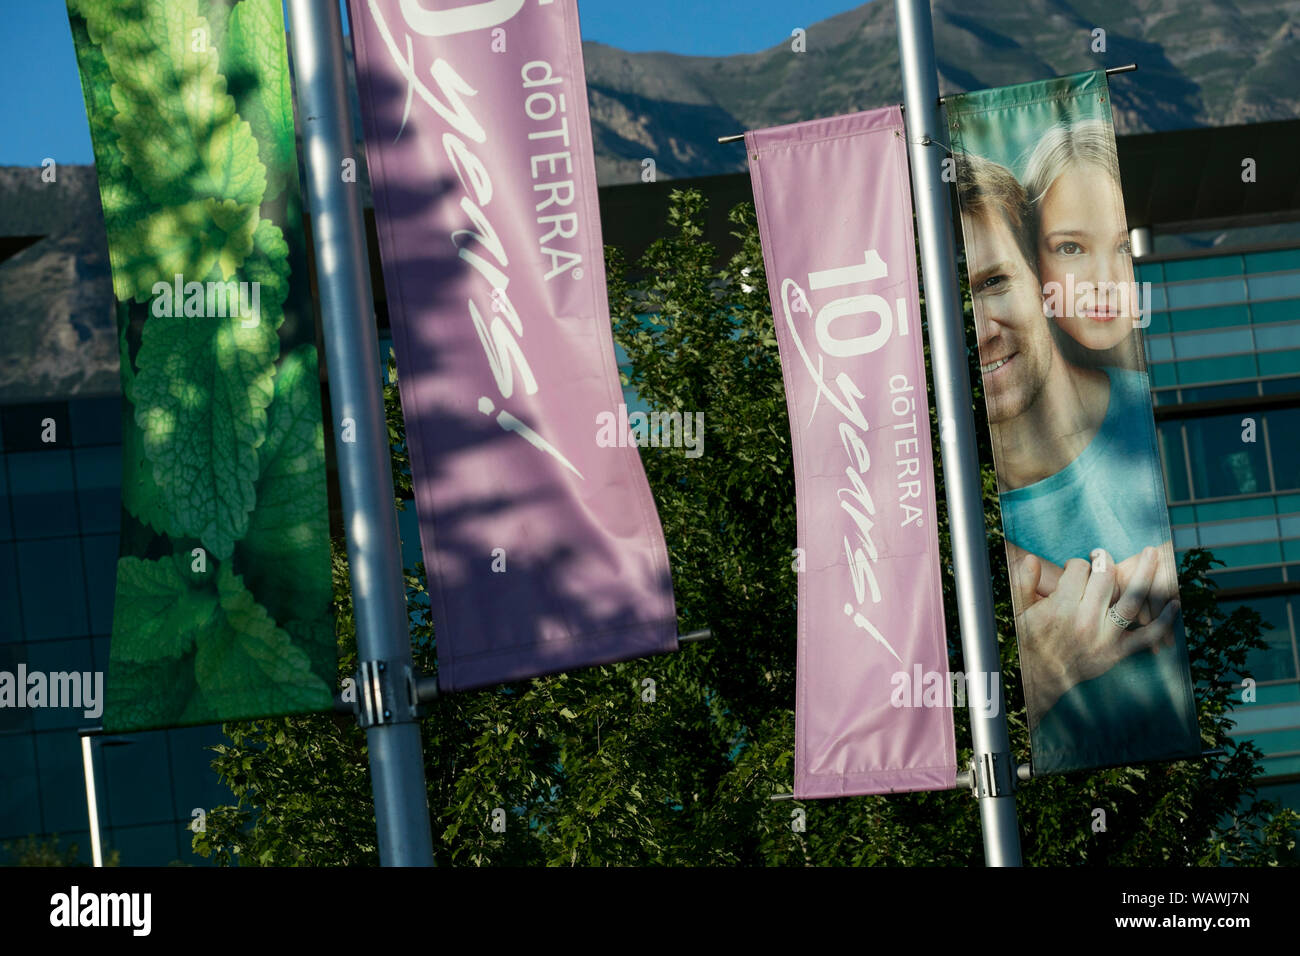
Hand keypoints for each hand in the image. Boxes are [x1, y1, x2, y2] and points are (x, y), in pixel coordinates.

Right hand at [1009, 546, 1179, 725]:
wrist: (1041, 679)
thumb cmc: (1030, 641)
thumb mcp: (1019, 611)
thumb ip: (1022, 583)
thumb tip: (1032, 558)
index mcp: (1060, 608)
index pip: (1078, 569)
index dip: (1076, 563)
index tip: (1072, 568)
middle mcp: (1085, 620)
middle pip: (1105, 578)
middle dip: (1104, 561)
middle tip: (1101, 557)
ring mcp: (1105, 637)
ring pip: (1132, 599)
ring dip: (1145, 574)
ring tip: (1153, 553)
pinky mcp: (1118, 651)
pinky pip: (1147, 635)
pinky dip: (1165, 621)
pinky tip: (1175, 604)